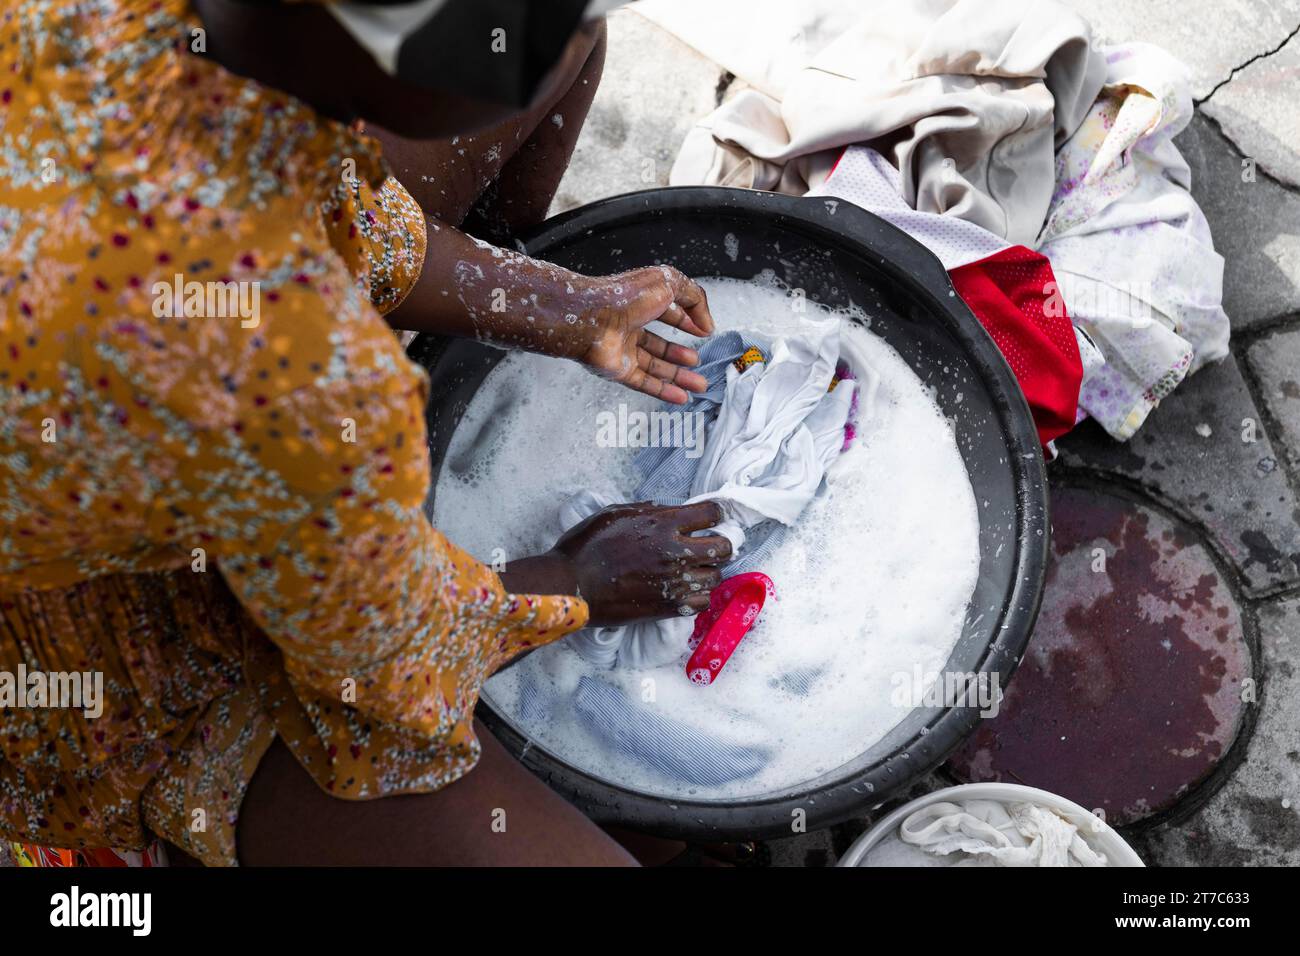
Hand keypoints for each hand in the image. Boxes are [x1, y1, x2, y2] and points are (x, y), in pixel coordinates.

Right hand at [503, 501, 731, 626]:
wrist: (571, 585)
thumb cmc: (586, 546)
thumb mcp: (613, 513)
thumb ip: (645, 510)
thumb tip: (665, 509)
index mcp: (662, 523)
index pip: (712, 512)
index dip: (713, 514)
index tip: (709, 518)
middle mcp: (674, 551)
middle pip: (724, 547)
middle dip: (719, 543)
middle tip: (706, 546)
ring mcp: (673, 582)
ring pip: (716, 576)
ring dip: (708, 571)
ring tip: (693, 570)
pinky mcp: (668, 607)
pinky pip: (702, 602)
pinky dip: (698, 596)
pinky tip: (685, 591)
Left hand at [573, 266, 714, 403]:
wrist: (590, 317)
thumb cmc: (623, 296)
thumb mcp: (670, 283)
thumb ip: (695, 298)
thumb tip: (706, 322)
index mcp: (641, 302)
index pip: (667, 313)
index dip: (686, 321)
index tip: (704, 330)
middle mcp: (631, 325)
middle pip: (660, 345)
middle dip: (681, 355)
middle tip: (699, 362)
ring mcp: (624, 349)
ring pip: (655, 367)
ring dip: (678, 376)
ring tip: (699, 383)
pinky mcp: (618, 370)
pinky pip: (644, 384)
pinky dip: (664, 391)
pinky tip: (681, 397)